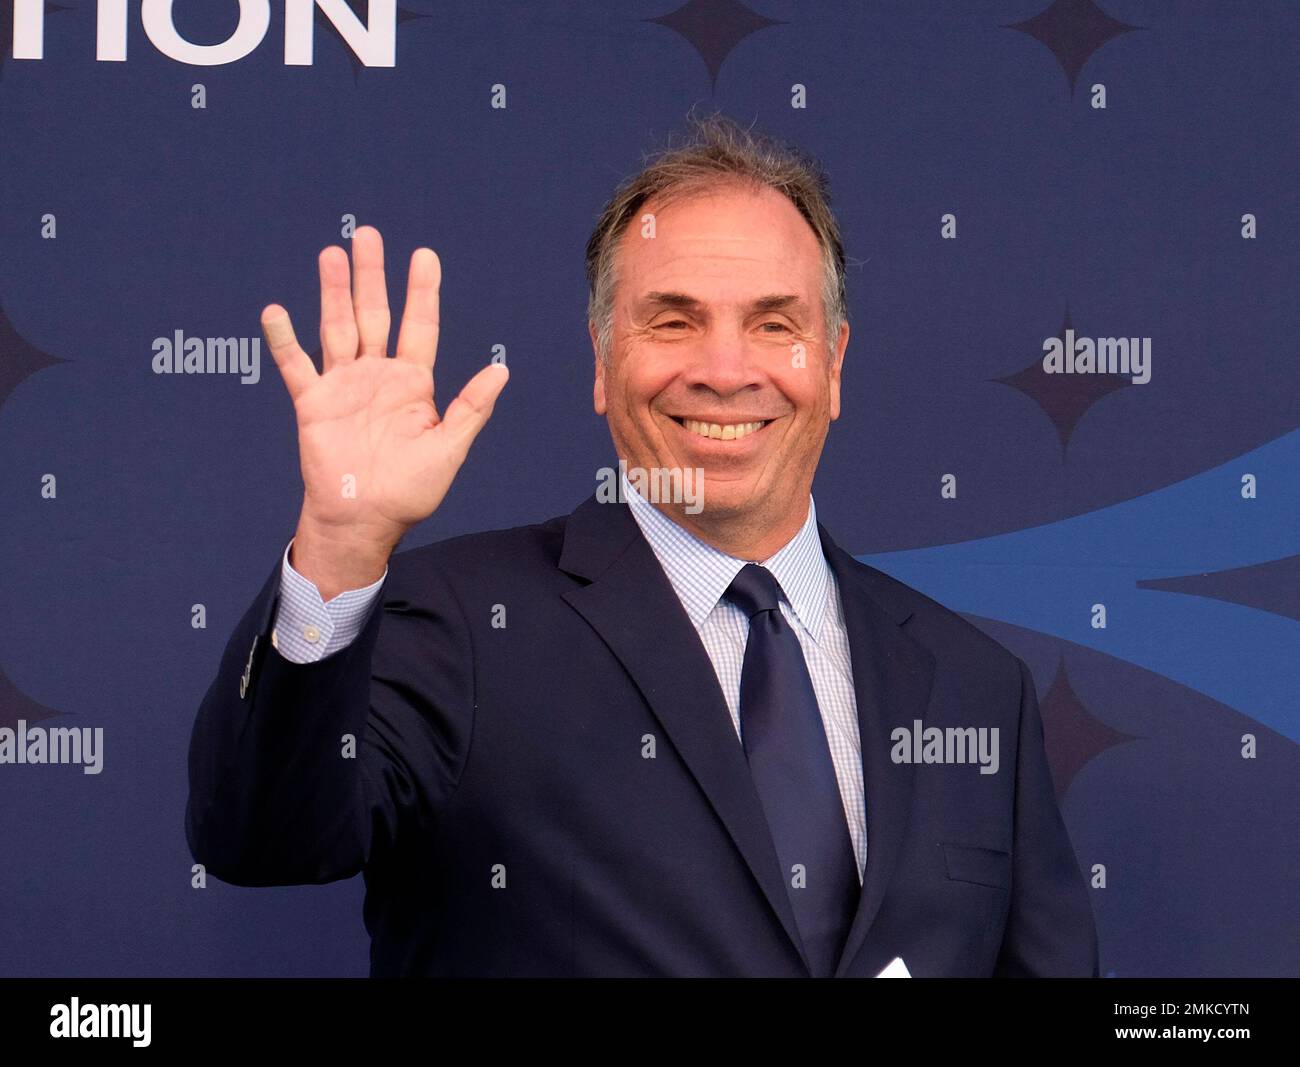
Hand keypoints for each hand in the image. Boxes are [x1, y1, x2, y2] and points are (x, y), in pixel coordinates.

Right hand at [261, 226, 507, 595]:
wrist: (365, 520)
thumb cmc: (411, 491)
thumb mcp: (449, 448)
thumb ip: (471, 407)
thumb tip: (501, 370)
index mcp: (413, 384)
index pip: (419, 326)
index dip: (422, 291)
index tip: (424, 255)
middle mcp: (377, 376)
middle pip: (374, 315)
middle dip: (372, 275)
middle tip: (368, 234)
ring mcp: (344, 386)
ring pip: (338, 328)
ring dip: (333, 292)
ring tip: (331, 254)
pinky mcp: (313, 403)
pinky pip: (296, 366)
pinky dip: (285, 340)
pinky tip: (277, 311)